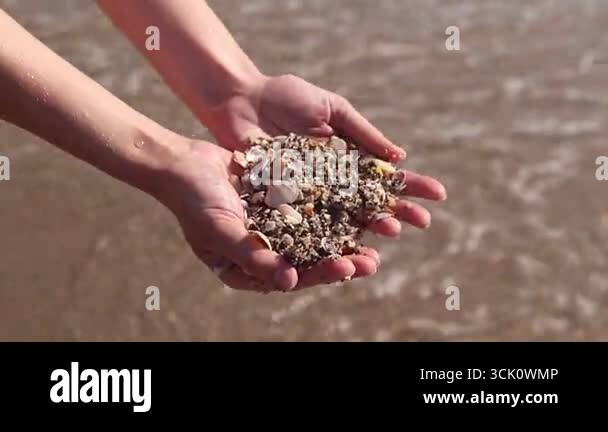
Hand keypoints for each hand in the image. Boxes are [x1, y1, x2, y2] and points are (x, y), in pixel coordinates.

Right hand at [158, 136, 384, 291]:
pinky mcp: (280, 202)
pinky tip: (356, 203)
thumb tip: (290, 282)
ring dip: (343, 236)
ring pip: (315, 236)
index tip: (347, 267)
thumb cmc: (194, 203)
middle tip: (372, 262)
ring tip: (372, 238)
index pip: (291, 278)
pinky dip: (332, 206)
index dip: (320, 274)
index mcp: (247, 268)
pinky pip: (310, 207)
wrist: (183, 163)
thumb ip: (253, 258)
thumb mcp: (221, 232)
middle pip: (308, 261)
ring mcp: (274, 226)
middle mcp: (265, 250)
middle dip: (340, 261)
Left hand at [202, 74, 446, 236]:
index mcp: (346, 161)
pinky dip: (328, 232)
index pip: (384, 178)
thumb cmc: (288, 98)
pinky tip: (349, 240)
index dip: (411, 187)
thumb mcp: (332, 108)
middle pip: (369, 203)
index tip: (438, 195)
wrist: (242, 100)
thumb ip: (362, 133)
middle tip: (422, 221)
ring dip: (370, 224)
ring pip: (344, 217)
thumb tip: (398, 158)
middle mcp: (331, 183)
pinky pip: (308, 221)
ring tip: (392, 229)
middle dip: (397, 210)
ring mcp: (308, 196)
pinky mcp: (283, 203)